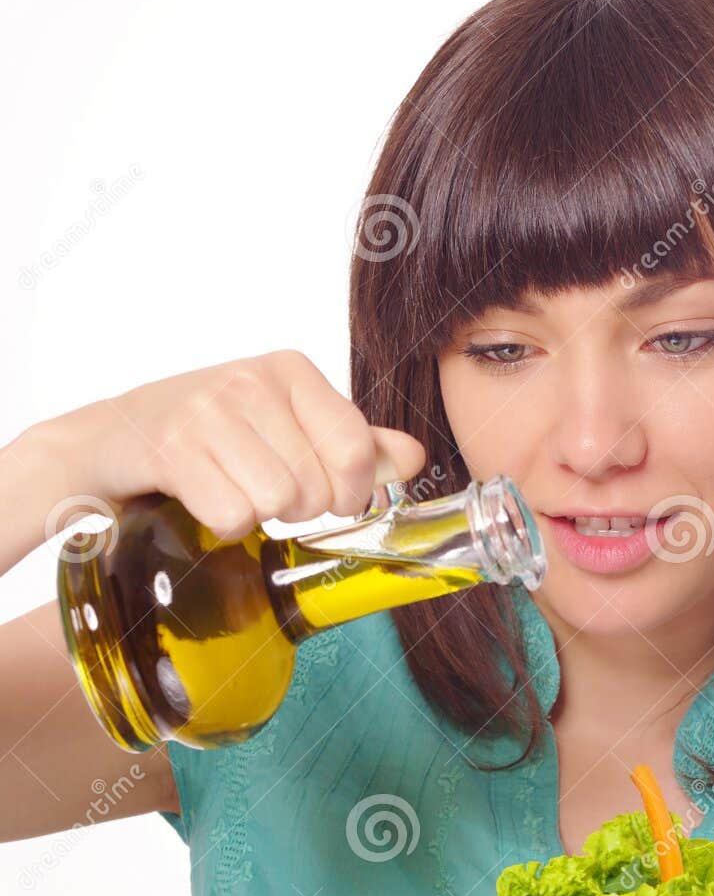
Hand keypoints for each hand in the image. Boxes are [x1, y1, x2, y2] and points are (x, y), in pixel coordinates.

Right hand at [33, 349, 427, 539]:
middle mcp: (252, 379)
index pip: (354, 447)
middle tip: (263, 491)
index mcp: (292, 370)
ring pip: (276, 503)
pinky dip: (223, 525)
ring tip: (234, 490)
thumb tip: (414, 458)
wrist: (117, 436)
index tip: (332, 500)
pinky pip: (233, 516)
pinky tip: (206, 501)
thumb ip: (354, 444)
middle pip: (314, 487)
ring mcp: (208, 410)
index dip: (351, 493)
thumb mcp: (287, 427)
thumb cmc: (213, 433)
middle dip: (296, 508)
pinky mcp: (171, 447)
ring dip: (258, 516)